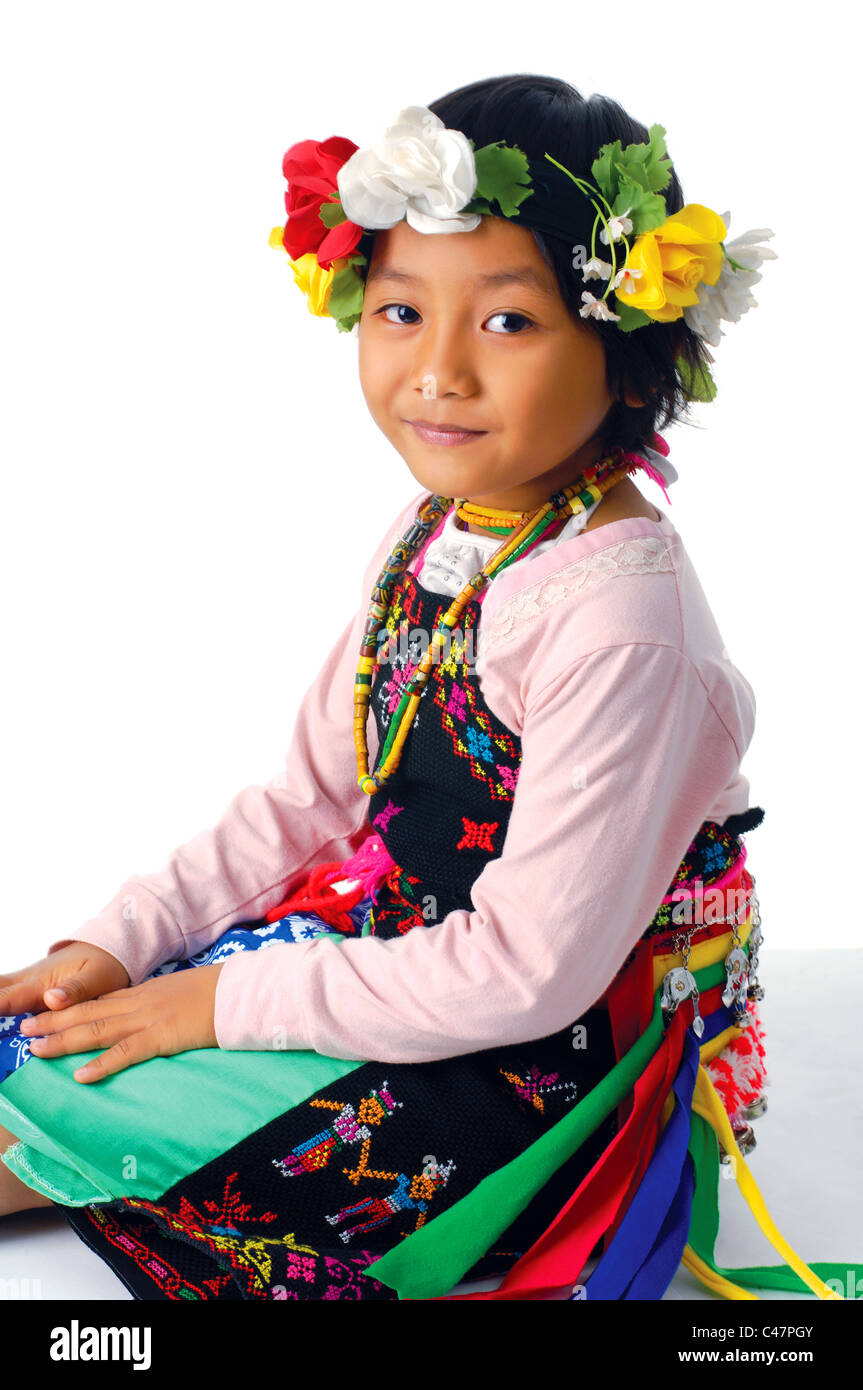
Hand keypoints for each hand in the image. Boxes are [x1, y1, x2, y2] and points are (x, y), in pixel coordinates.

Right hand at [0, 942, 130, 1017]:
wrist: (107, 948)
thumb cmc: (106, 963)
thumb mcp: (99, 976)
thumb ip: (75, 990)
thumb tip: (50, 1000)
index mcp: (41, 982)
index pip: (7, 999)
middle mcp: (27, 982)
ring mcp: (25, 984)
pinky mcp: (27, 989)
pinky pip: (3, 996)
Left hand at [18, 963, 224, 1082]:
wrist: (240, 990)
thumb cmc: (217, 994)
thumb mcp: (181, 994)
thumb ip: (160, 1005)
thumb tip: (148, 1018)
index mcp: (143, 993)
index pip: (97, 1001)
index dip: (67, 1009)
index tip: (42, 1013)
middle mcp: (139, 1003)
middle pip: (88, 1013)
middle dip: (53, 1022)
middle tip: (25, 1029)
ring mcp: (149, 1019)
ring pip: (97, 1030)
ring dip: (64, 1041)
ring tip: (36, 1049)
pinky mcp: (162, 1036)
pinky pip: (127, 1053)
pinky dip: (102, 1064)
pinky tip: (81, 1075)